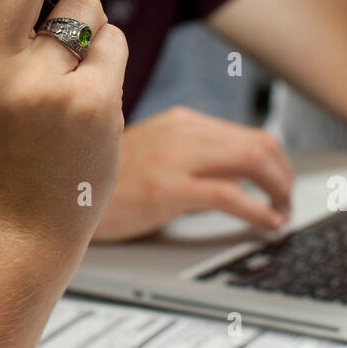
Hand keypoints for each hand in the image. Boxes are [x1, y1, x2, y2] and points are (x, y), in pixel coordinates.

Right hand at [92, 106, 293, 241]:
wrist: (59, 193)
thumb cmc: (104, 184)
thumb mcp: (151, 156)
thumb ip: (189, 158)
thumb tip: (234, 179)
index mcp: (180, 122)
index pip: (249, 134)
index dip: (277, 163)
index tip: (282, 186)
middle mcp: (182, 132)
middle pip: (259, 143)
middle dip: (285, 176)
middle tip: (287, 203)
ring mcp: (174, 157)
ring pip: (252, 161)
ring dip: (278, 191)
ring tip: (281, 214)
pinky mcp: (167, 187)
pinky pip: (229, 195)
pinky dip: (258, 211)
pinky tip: (267, 225)